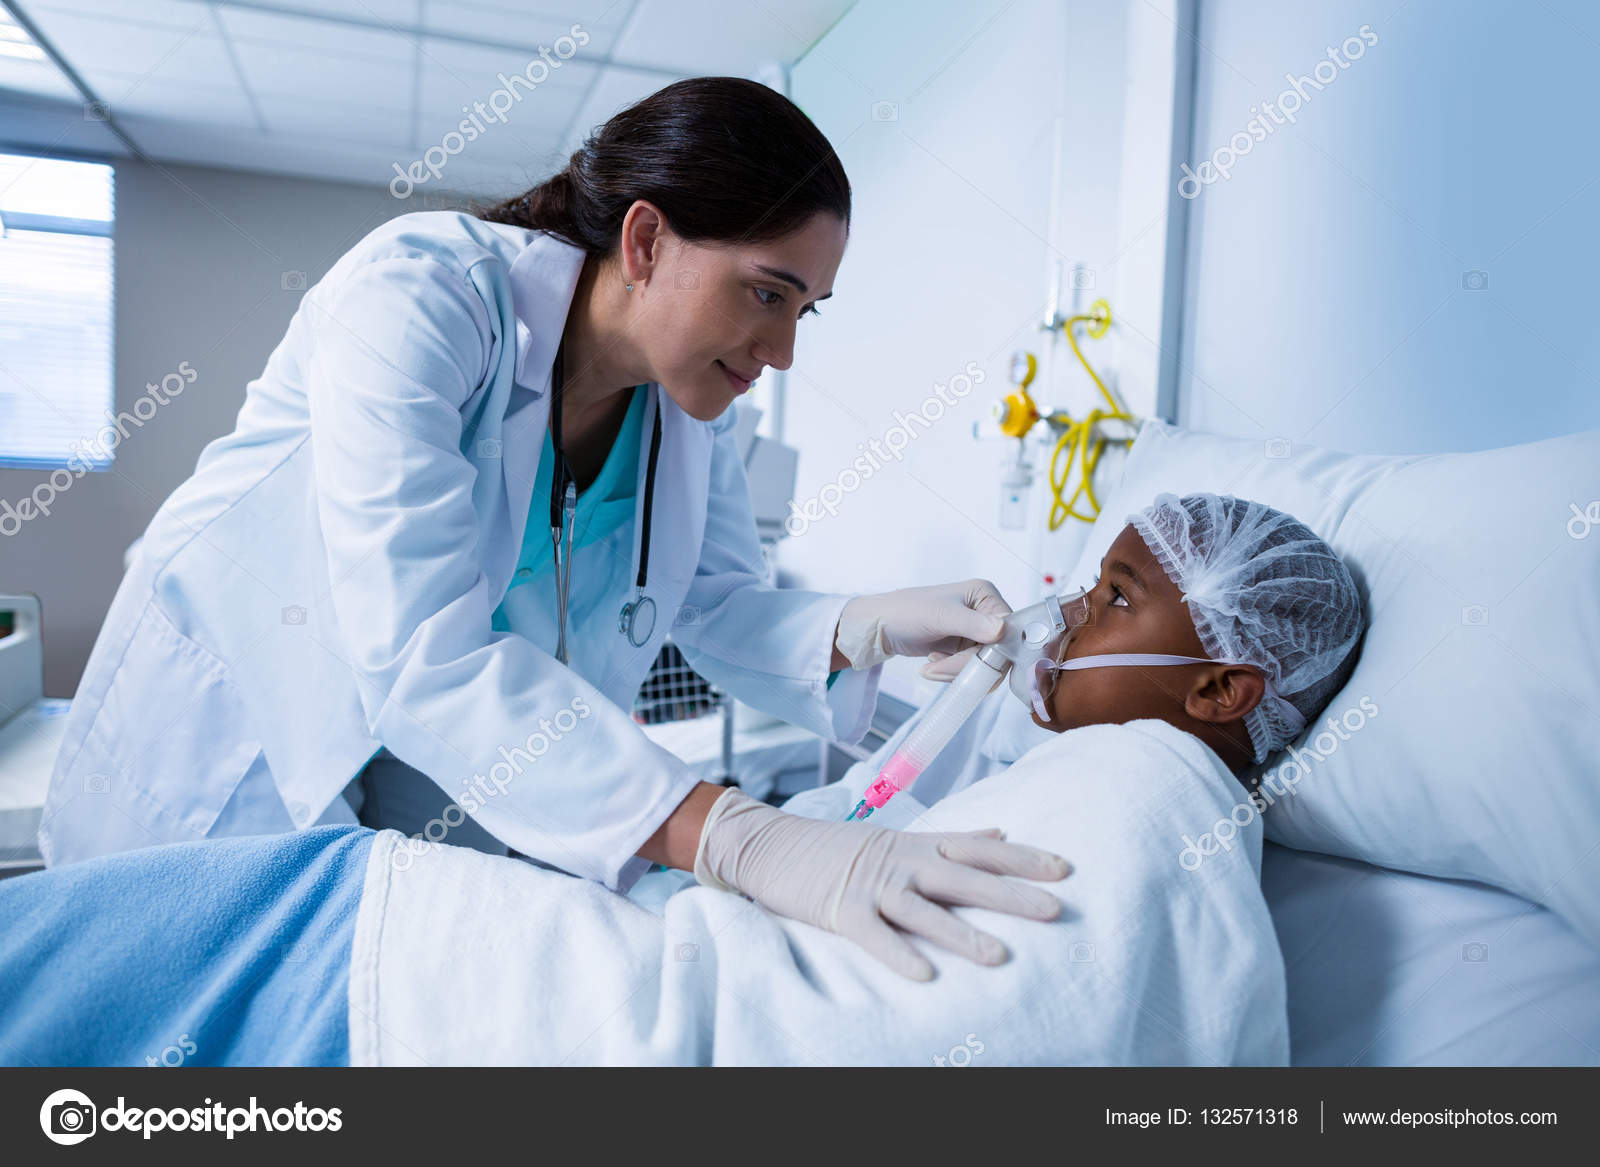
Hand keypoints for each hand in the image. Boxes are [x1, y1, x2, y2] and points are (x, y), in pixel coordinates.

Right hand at [694, 788, 1070, 980]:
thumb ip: (952, 838)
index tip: (1064, 869)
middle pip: (965, 878)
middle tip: (1054, 909)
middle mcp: (902, 862)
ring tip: (999, 957)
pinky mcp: (841, 908)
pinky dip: (898, 954)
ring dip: (962, 934)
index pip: (980, 850)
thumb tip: (999, 832)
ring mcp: (871, 885)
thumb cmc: (839, 847)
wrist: (773, 844)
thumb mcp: (900, 836)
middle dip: (1010, 894)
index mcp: (918, 845)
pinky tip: (923, 975)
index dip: (1022, 858)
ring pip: (924, 910)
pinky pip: (873, 935)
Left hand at [835, 579, 1011, 676]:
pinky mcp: (964, 645)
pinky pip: (971, 667)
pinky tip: (933, 662)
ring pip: (983, 664)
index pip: (1007, 631)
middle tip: (939, 669)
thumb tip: (1002, 631)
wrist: (879, 626)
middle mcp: (984, 611)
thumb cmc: (905, 612)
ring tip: (931, 666)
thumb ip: (973, 624)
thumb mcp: (940, 617)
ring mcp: (975, 629)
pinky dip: (952, 671)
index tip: (971, 664)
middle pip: (997, 651)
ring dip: (957, 670)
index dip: (993, 653)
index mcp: (985, 595)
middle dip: (968, 665)